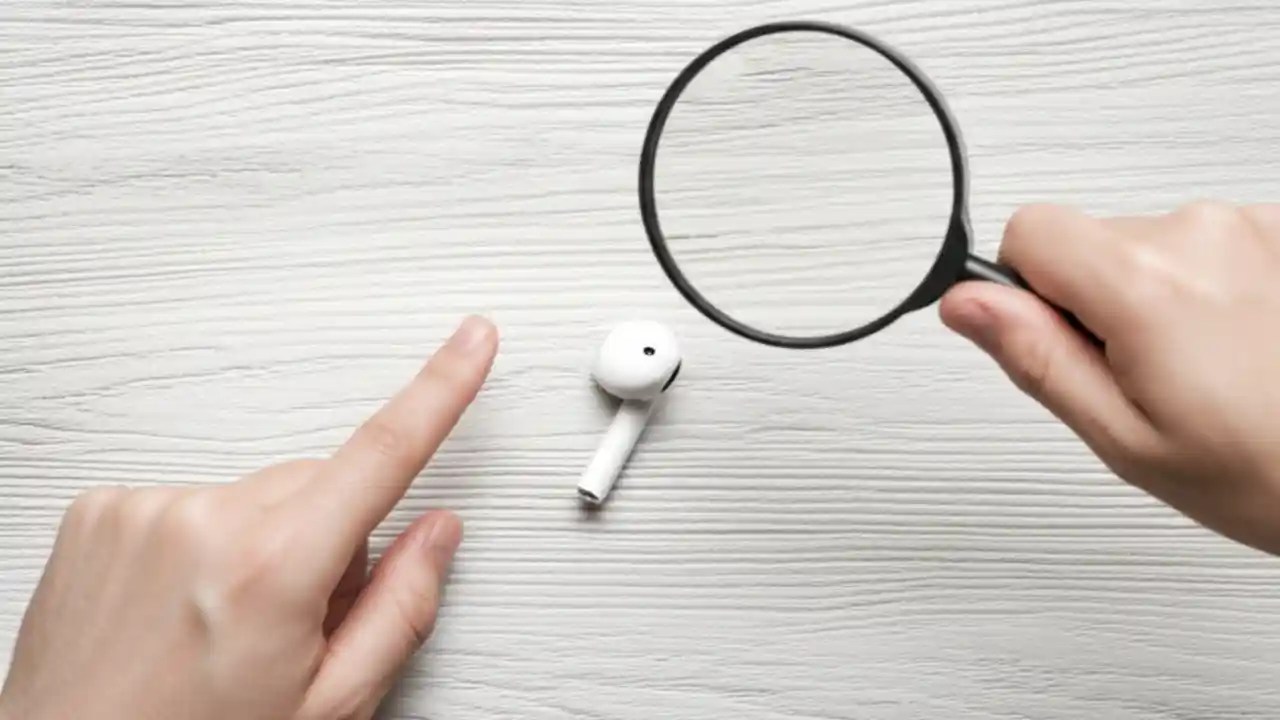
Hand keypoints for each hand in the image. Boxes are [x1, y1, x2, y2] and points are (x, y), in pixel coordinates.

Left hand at [0, 316, 499, 719]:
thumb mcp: (328, 708)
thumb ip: (400, 610)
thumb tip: (437, 533)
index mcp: (272, 571)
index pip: (383, 455)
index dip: (441, 389)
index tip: (472, 340)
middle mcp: (204, 523)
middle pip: (317, 485)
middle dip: (329, 538)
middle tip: (298, 621)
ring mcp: (143, 512)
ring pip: (256, 494)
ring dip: (262, 542)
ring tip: (224, 625)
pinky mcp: (101, 512)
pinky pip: (192, 502)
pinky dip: (201, 543)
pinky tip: (179, 608)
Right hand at [941, 202, 1279, 554]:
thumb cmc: (1267, 471)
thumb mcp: (1125, 438)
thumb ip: (1036, 358)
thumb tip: (966, 304)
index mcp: (1146, 282)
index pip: (1028, 230)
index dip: (1026, 289)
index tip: (1066, 342)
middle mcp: (1202, 232)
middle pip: (1089, 240)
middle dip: (1096, 301)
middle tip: (1148, 379)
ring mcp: (1255, 227)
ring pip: (1148, 245)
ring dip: (1158, 298)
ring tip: (1207, 370)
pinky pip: (1206, 248)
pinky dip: (1209, 291)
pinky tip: (1242, 348)